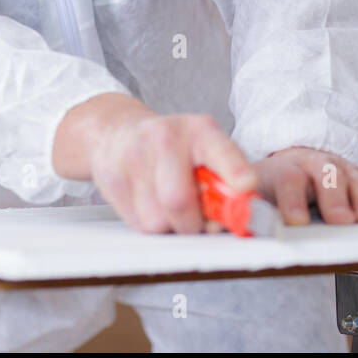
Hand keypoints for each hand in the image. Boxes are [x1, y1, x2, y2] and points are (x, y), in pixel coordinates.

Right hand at [89, 110, 254, 233]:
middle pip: (178, 200)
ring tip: (175, 210)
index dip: (234, 170)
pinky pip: (140, 225)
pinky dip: (154, 226)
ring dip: (172, 227)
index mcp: (200, 130)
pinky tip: (154, 206)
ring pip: (157, 221)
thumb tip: (243, 218)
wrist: (120, 133)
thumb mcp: (209, 150)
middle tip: (200, 222)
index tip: (245, 186)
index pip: (220, 150)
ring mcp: (133, 157)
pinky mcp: (112, 179)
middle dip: (194, 224)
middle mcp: (165, 138)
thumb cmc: (175, 149)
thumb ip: (229, 180)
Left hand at [254, 147, 357, 226]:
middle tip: (341, 219)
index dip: (292, 199)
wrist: (289, 162)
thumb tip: (226, 229)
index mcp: (284, 168)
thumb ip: (246, 211)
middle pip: (327, 175)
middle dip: (335, 198)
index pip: (287, 179)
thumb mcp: (252, 194)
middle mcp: (316, 164)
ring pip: (355, 178)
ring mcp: (343, 170)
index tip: (296, 220)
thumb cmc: (270, 186)